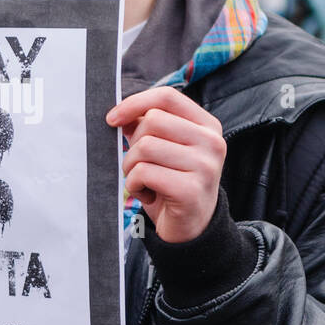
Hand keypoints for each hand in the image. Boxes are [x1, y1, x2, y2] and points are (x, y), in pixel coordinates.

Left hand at [107, 86, 226, 243]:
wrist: (191, 228)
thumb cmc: (172, 182)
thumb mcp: (163, 149)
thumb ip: (147, 127)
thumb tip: (121, 114)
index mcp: (207, 125)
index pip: (167, 97)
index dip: (135, 103)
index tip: (112, 119)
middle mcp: (212, 142)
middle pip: (152, 121)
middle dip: (133, 144)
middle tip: (138, 165)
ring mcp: (205, 166)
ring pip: (145, 147)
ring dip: (131, 167)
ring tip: (142, 181)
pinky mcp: (191, 190)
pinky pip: (143, 173)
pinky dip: (134, 185)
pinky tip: (146, 194)